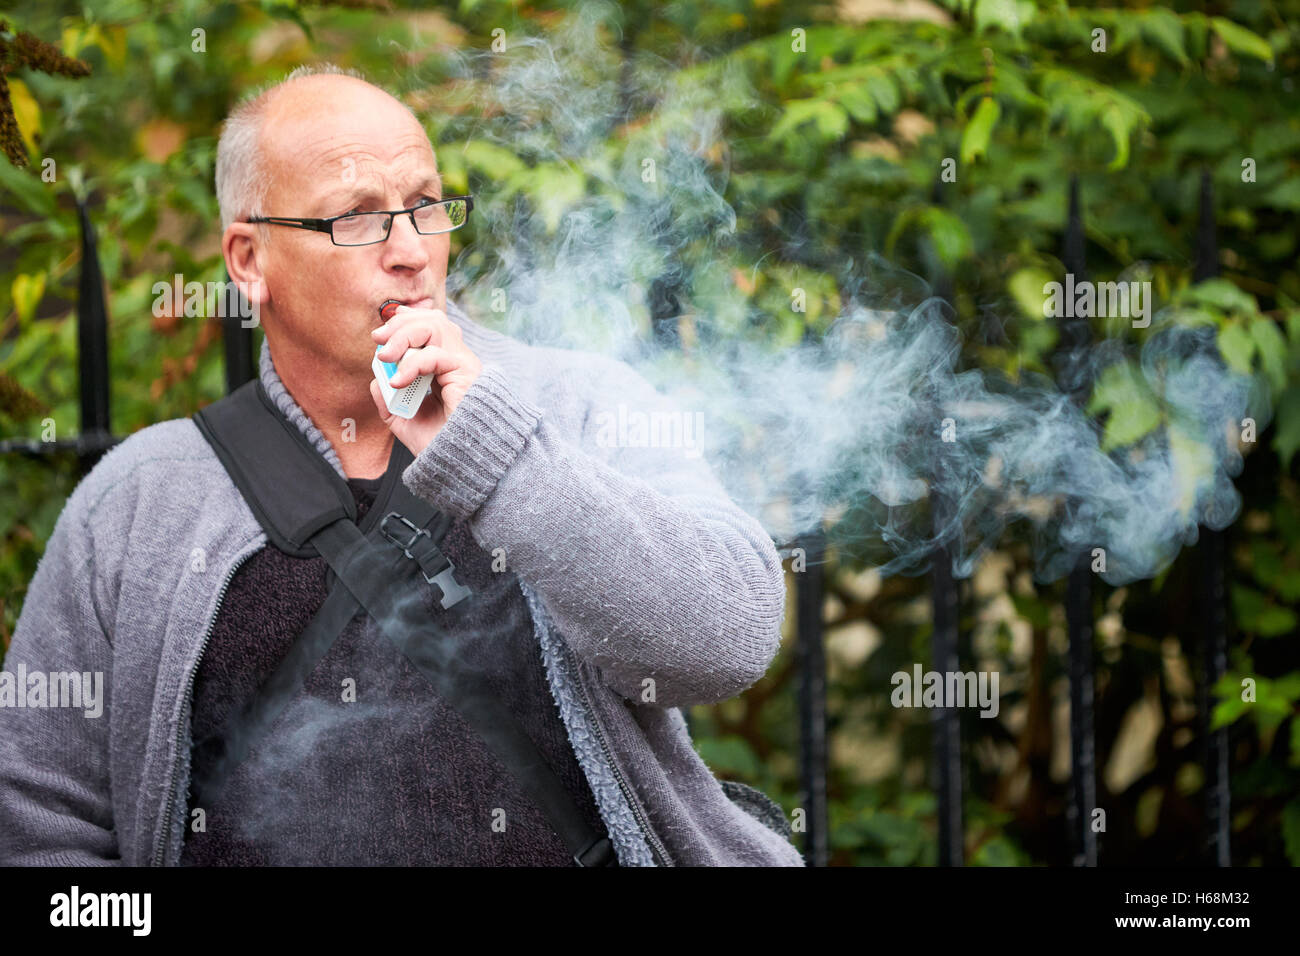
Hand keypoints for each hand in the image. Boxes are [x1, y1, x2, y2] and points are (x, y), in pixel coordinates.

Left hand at [369, 305, 481, 457]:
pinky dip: (411, 364)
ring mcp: (464, 365)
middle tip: (377, 339)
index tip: (381, 332)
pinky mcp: (466, 374)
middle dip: (401, 323)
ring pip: (436, 326)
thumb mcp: (402, 420)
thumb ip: (388, 399)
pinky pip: (435, 355)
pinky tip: (399, 381)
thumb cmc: (437, 445)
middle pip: (433, 319)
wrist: (457, 465)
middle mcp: (457, 361)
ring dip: (404, 335)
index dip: (406, 320)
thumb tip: (377, 377)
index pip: (430, 325)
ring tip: (385, 355)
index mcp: (445, 368)